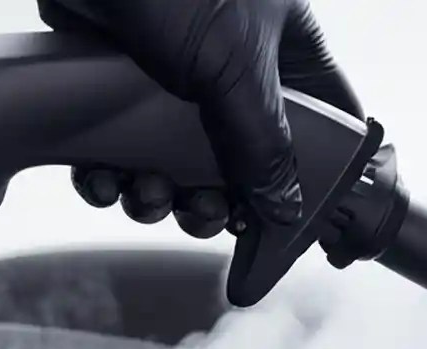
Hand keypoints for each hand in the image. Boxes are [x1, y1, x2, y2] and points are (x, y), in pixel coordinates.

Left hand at [37, 0, 363, 237]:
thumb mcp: (234, 67)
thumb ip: (264, 144)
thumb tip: (284, 209)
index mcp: (285, 47)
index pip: (325, 118)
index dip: (315, 174)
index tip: (293, 222)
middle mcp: (235, 65)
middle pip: (244, 160)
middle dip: (217, 199)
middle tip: (201, 213)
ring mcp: (175, 76)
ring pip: (179, 164)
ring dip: (159, 196)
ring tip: (143, 194)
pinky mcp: (117, 83)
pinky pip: (125, 149)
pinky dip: (112, 176)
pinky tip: (101, 178)